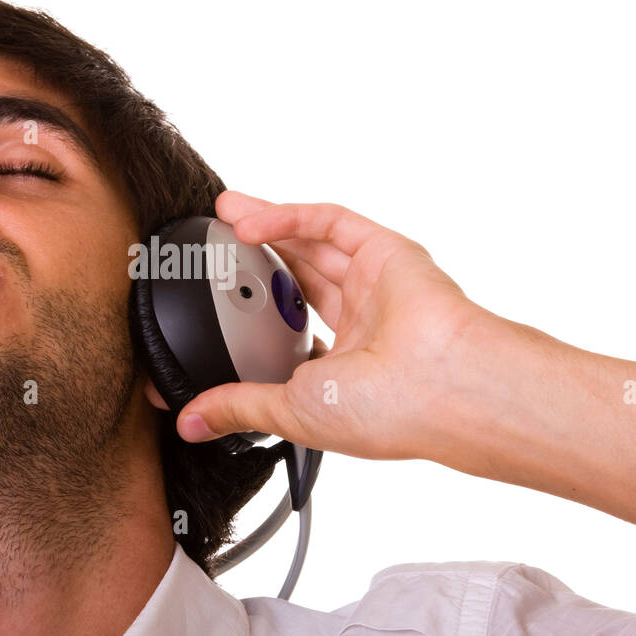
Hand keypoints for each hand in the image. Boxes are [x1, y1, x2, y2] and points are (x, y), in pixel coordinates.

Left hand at [175, 190, 488, 461]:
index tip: (215, 306)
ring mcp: (378, 283)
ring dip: (266, 226)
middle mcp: (364, 321)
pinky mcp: (388, 250)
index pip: (293, 330)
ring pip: (313, 243)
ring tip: (225, 213)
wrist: (443, 387)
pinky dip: (289, 219)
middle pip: (299, 277)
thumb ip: (239, 407)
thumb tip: (192, 422)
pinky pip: (331, 223)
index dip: (254, 315)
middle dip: (256, 258)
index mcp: (346, 366)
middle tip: (216, 243)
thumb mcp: (291, 412)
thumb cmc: (386, 411)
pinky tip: (251, 223)